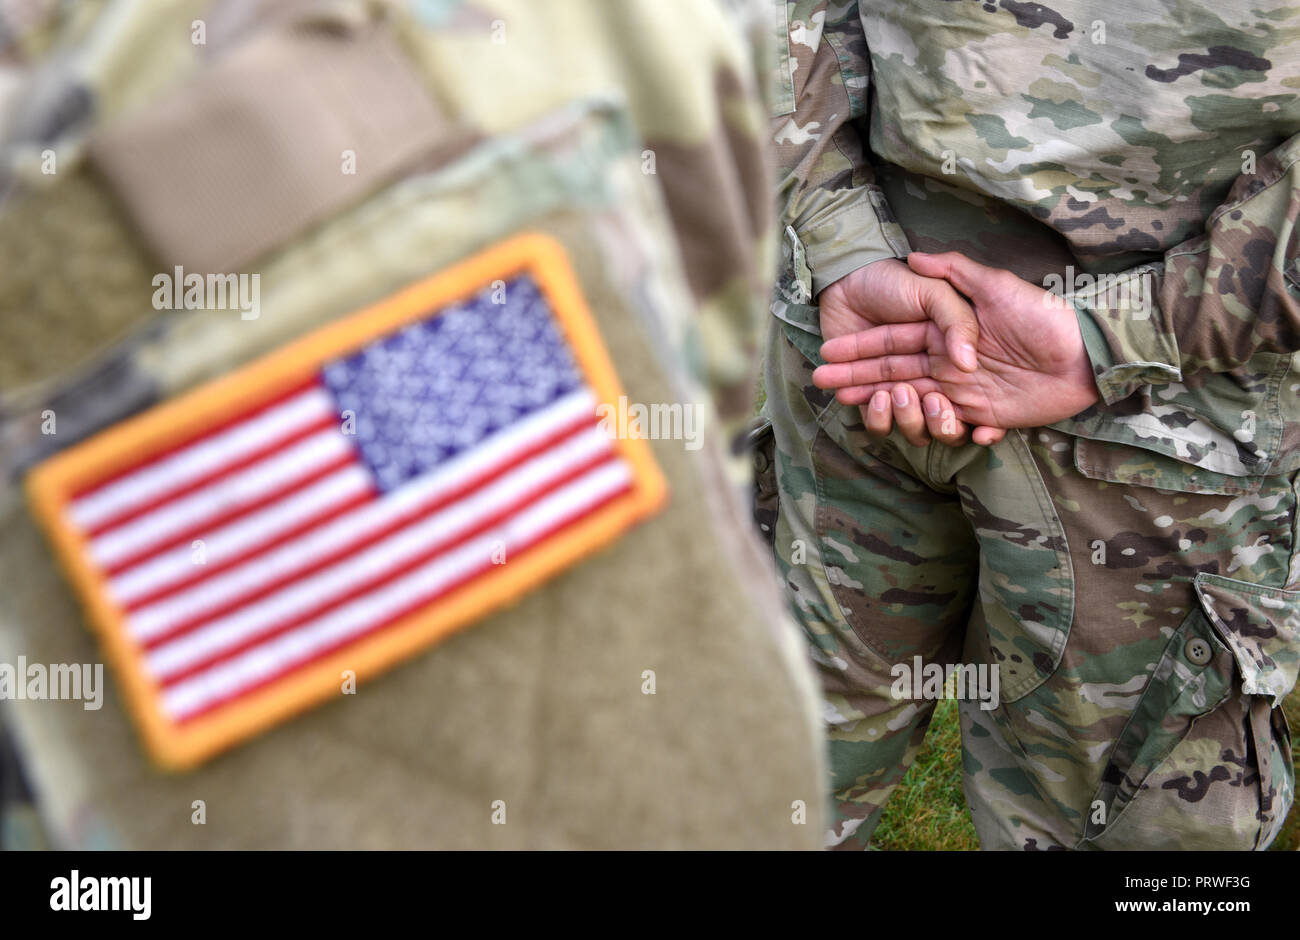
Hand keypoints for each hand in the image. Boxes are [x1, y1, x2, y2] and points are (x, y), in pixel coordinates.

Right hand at [812, 252, 1099, 442]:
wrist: (1087, 354)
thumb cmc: (1043, 315)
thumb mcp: (998, 286)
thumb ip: (955, 271)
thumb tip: (913, 255)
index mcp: (946, 334)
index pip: (892, 343)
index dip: (860, 351)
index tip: (827, 357)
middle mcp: (949, 363)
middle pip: (894, 374)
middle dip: (857, 381)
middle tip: (823, 386)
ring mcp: (966, 391)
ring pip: (916, 403)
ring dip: (891, 408)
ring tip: (869, 408)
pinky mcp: (988, 415)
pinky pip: (955, 428)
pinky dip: (941, 430)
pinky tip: (919, 425)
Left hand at [817, 258, 981, 446]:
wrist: (847, 282)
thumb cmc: (894, 284)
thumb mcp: (935, 293)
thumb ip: (958, 322)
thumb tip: (966, 364)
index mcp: (954, 357)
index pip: (971, 396)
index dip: (964, 407)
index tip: (942, 399)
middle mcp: (933, 377)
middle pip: (943, 417)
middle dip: (931, 419)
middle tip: (907, 394)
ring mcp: (903, 388)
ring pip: (914, 424)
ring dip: (902, 417)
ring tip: (881, 394)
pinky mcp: (872, 397)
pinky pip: (881, 423)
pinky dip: (876, 417)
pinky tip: (857, 395)